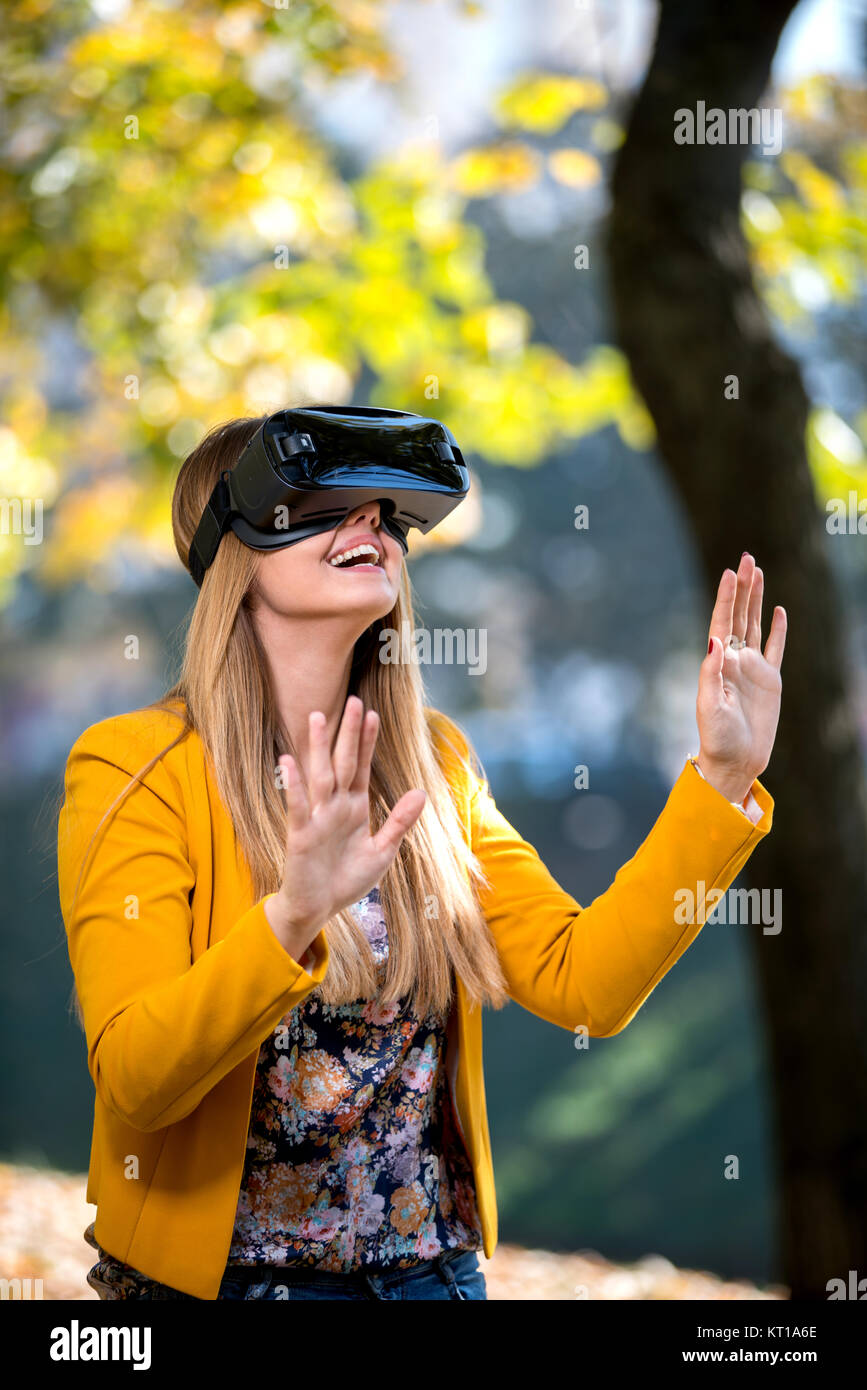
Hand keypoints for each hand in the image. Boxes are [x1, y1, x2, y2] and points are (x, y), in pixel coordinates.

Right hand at [265, 695, 426, 961]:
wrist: (319, 908)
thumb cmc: (347, 879)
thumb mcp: (382, 851)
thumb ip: (399, 821)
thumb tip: (421, 792)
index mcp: (354, 807)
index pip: (361, 767)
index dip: (367, 742)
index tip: (373, 714)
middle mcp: (335, 806)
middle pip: (343, 762)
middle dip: (349, 733)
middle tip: (354, 701)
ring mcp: (317, 817)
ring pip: (319, 775)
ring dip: (318, 747)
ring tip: (317, 717)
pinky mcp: (301, 833)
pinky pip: (297, 805)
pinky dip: (294, 784)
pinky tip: (289, 761)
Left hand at [696, 553, 786, 803]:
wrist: (736, 761)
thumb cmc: (718, 737)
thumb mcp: (711, 705)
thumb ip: (711, 672)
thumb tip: (714, 641)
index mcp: (717, 663)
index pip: (721, 621)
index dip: (725, 597)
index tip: (729, 572)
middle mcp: (734, 660)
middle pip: (738, 615)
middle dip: (742, 587)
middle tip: (746, 557)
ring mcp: (753, 668)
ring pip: (755, 624)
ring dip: (756, 599)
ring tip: (757, 571)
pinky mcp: (770, 680)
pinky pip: (775, 648)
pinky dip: (777, 629)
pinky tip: (777, 610)